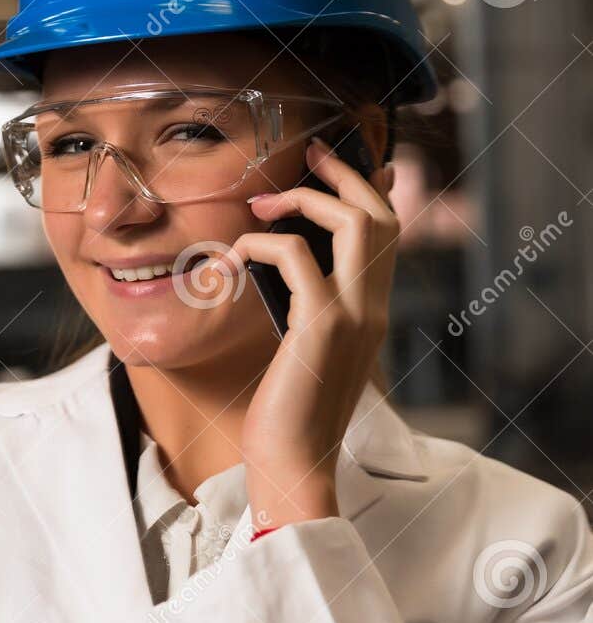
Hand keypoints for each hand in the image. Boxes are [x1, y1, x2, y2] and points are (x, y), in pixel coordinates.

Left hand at [216, 139, 398, 530]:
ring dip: (304, 200)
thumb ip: (306, 313)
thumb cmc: (288, 419)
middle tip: (306, 155)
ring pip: (354, 223)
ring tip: (261, 206)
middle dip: (342, 174)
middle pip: (380, 215)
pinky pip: (295, 256)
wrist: (293, 468)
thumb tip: (282, 274)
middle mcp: (372, 310)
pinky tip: (233, 259)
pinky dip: (260, 244)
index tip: (326, 169)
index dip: (365, 190)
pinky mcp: (321, 327)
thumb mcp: (303, 355)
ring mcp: (353, 317)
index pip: (387, 234)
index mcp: (371, 315)